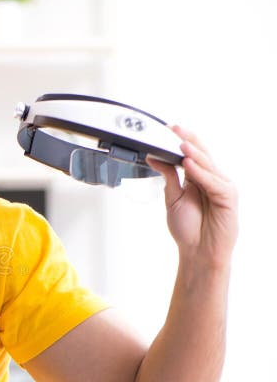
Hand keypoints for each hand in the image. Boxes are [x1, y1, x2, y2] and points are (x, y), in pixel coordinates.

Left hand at [146, 125, 237, 268]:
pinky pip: (213, 182)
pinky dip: (201, 173)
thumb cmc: (188, 229)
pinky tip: (189, 165)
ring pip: (208, 166)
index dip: (182, 141)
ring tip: (181, 144)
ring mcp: (221, 187)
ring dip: (194, 154)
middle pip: (201, 155)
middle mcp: (211, 180)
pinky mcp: (228, 197)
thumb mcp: (172, 198)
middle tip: (174, 130)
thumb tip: (154, 157)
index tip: (169, 129)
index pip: (191, 154)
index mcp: (198, 178)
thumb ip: (168, 177)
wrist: (198, 252)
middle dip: (188, 141)